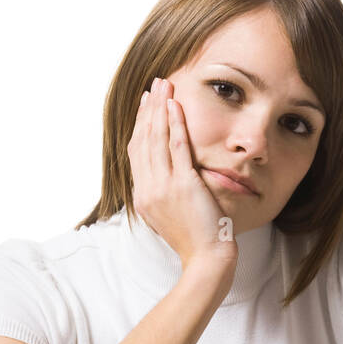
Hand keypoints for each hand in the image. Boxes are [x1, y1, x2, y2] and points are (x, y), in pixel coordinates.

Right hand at [127, 77, 238, 278]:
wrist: (206, 258)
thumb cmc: (195, 240)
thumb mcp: (170, 216)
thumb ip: (163, 195)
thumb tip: (166, 178)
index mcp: (142, 197)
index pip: (136, 153)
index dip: (139, 126)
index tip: (145, 106)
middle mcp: (147, 190)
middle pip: (142, 140)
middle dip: (148, 109)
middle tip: (154, 85)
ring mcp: (163, 187)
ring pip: (156, 139)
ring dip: (160, 108)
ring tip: (164, 85)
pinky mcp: (183, 184)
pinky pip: (177, 146)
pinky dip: (175, 123)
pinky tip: (176, 105)